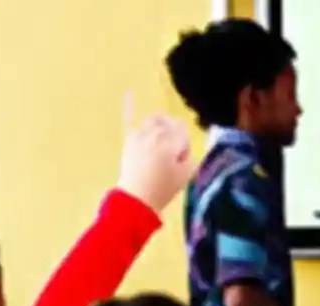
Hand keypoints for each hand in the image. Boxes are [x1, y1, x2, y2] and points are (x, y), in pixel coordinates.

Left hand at [116, 93, 193, 213]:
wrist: (136, 198)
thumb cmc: (164, 188)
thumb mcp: (187, 174)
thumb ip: (190, 156)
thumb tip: (184, 148)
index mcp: (172, 141)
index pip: (184, 132)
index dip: (185, 146)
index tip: (181, 159)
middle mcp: (156, 133)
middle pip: (171, 123)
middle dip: (175, 134)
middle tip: (173, 153)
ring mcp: (140, 134)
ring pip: (156, 120)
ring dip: (162, 127)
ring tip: (161, 142)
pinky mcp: (129, 139)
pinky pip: (133, 120)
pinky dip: (131, 107)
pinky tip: (129, 93)